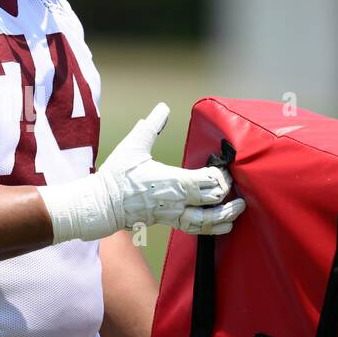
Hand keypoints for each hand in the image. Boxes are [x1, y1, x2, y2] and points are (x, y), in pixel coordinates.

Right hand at [37, 102, 245, 242]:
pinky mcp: (168, 222)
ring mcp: (173, 214)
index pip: (207, 182)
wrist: (101, 205)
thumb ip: (151, 126)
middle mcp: (176, 201)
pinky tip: (220, 226)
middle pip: (212, 202)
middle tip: (234, 186)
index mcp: (172, 182)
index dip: (221, 177)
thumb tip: (163, 108)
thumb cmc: (116, 177)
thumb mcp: (134, 146)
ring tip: (236, 211)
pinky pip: (194, 228)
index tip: (224, 169)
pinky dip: (210, 228)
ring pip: (206, 221)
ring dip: (224, 217)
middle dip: (227, 194)